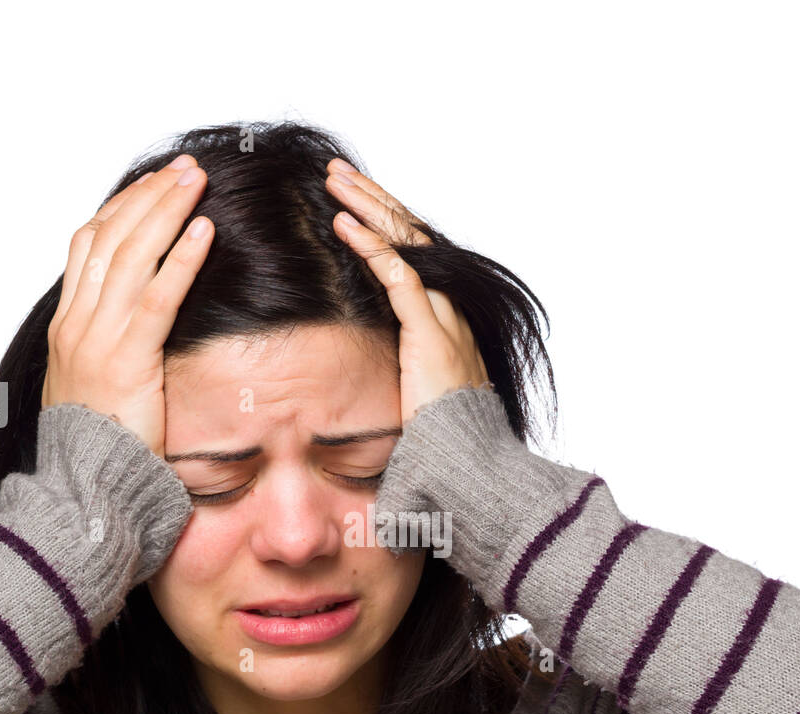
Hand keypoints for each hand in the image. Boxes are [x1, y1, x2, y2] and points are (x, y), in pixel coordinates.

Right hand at [41, 156, 214, 456]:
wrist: (80, 491)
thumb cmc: (95, 450)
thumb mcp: (94, 389)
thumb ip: (110, 352)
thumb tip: (135, 335)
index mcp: (68, 327)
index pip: (89, 246)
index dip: (121, 208)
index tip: (154, 185)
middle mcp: (77, 324)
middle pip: (110, 237)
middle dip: (149, 196)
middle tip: (185, 168)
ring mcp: (97, 340)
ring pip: (131, 256)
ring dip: (167, 211)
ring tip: (197, 181)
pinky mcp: (127, 361)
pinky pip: (156, 299)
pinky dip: (181, 260)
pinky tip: (203, 232)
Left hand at [324, 159, 490, 425]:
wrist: (465, 455)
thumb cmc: (440, 428)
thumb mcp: (414, 380)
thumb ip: (397, 354)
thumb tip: (371, 349)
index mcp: (442, 311)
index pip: (412, 250)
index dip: (383, 219)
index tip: (351, 198)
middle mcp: (447, 304)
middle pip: (409, 234)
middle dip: (372, 198)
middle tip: (337, 172)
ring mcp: (441, 316)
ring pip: (405, 243)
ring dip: (368, 207)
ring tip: (334, 182)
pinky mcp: (429, 333)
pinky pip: (400, 278)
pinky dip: (371, 248)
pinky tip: (344, 224)